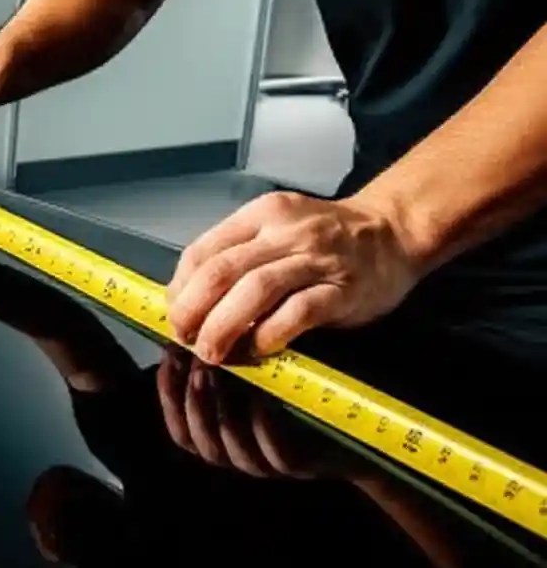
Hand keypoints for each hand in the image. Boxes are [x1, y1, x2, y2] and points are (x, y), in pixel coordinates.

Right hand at [156, 349, 348, 478]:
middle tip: (191, 362)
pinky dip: (262, 427)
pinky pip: (275, 453)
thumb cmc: (299, 396)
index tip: (168, 357)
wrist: (357, 432)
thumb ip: (227, 362)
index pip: (180, 426)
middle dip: (189, 400)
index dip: (168, 395)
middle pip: (198, 439)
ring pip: (229, 449)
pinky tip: (260, 399)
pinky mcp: (300, 466)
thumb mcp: (258, 377)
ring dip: (218, 412)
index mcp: (221, 437)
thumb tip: (194, 325)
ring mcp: (266, 464)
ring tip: (215, 373)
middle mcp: (237, 454)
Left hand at [166, 191, 422, 363]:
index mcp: (261, 216)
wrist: (394, 231)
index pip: (204, 250)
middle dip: (193, 309)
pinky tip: (258, 348)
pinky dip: (271, 333)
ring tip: (210, 351)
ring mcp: (316, 259)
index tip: (173, 312)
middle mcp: (285, 232)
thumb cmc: (327, 238)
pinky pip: (299, 311)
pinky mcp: (343, 289)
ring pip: (255, 290)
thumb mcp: (276, 230)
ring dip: (224, 325)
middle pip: (222, 270)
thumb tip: (190, 299)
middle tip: (184, 336)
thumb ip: (238, 257)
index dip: (180, 287)